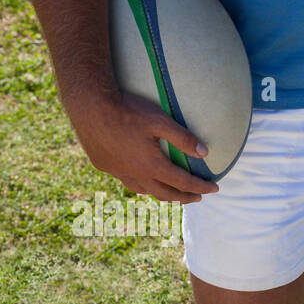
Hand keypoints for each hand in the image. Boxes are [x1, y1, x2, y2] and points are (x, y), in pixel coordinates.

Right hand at [69, 91, 218, 202]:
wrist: (88, 105)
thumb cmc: (127, 110)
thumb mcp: (160, 121)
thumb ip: (183, 138)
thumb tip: (205, 153)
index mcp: (153, 166)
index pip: (184, 183)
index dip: (201, 186)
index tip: (215, 188)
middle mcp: (136, 175)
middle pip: (166, 194)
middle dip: (185, 197)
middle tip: (198, 197)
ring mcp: (118, 172)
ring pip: (145, 191)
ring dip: (163, 194)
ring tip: (173, 193)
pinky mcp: (103, 165)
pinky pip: (127, 181)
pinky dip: (141, 185)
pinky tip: (142, 180)